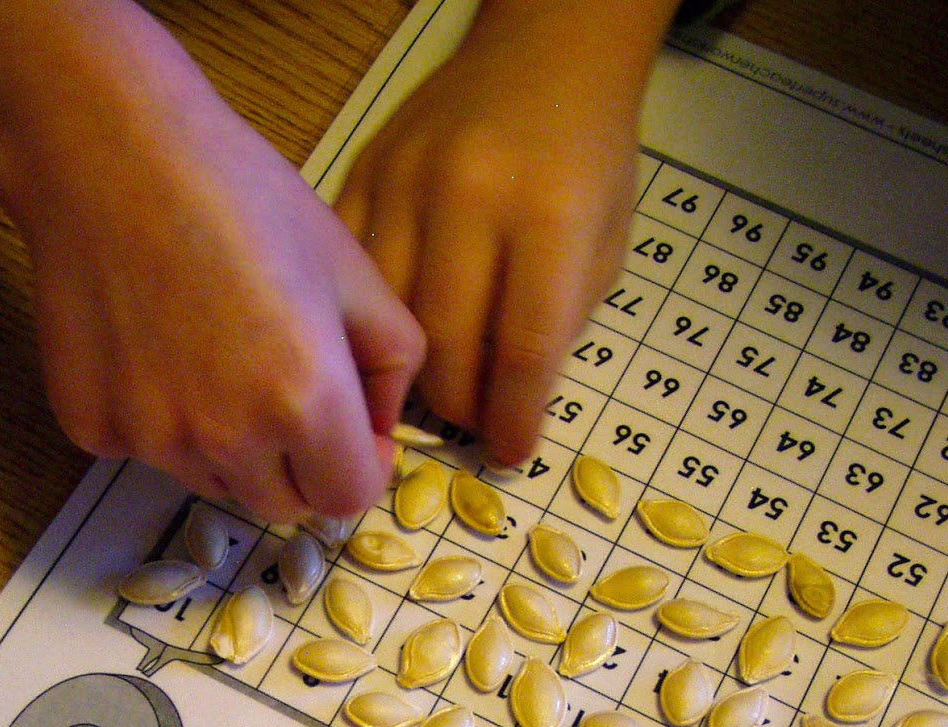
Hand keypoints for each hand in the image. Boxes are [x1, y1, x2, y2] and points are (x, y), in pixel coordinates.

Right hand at [9, 7, 424, 520]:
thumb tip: (379, 428)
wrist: (105, 151)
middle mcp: (227, 440)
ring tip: (213, 352)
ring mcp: (152, 442)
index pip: (347, 500)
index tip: (354, 430)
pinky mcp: (93, 430)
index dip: (360, 466)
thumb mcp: (350, 266)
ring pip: (215, 482)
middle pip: (281, 505)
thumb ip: (393, 362)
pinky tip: (153, 344)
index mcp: (305, 402)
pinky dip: (160, 419)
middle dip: (298, 464)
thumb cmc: (237, 194)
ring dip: (229, 446)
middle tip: (284, 385)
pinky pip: (146, 452)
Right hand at [335, 0, 674, 465]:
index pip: (524, 350)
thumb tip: (507, 408)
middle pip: (445, 348)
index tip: (509, 453)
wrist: (544, 52)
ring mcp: (403, 183)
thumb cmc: (585, 157)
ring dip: (404, 374)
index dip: (514, 419)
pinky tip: (384, 340)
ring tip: (430, 390)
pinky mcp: (360, 175)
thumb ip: (559, 326)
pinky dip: (362, 321)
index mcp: (548, 215)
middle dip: (458, 406)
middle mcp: (468, 197)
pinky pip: (345, 277)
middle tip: (469, 425)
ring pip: (383, 321)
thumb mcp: (603, 244)